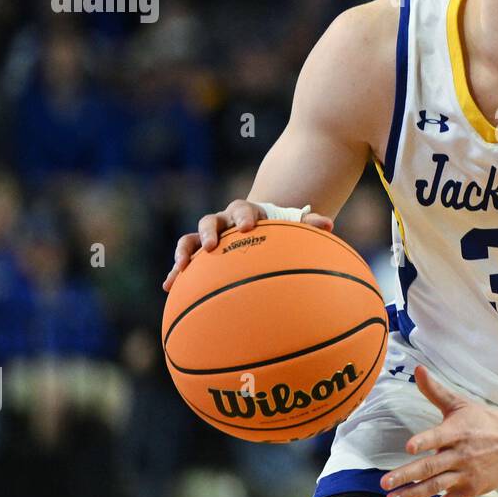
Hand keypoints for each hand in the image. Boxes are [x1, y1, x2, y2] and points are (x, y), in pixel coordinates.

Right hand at [162, 198, 333, 290]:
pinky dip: (175, 273)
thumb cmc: (278, 231)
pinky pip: (182, 263)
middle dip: (209, 232)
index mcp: (246, 212)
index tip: (248, 227)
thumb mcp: (292, 226)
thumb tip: (330, 225)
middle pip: (210, 220)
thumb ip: (309, 225)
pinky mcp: (197, 256)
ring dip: (184, 251)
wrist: (257, 230)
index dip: (243, 215)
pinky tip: (167, 288)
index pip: (243, 208)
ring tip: (181, 267)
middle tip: (212, 245)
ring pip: (190, 239)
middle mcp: (223, 222)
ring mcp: (208, 238)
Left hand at [380, 366, 497, 496]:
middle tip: (385, 483)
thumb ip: (435, 391)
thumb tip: (417, 369)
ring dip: (412, 495)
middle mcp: (460, 454)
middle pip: (432, 467)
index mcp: (457, 431)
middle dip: (407, 475)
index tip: (409, 446)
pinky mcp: (468, 491)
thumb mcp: (460, 404)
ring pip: (435, 487)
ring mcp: (464, 475)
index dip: (425, 441)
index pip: (439, 436)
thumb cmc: (483, 421)